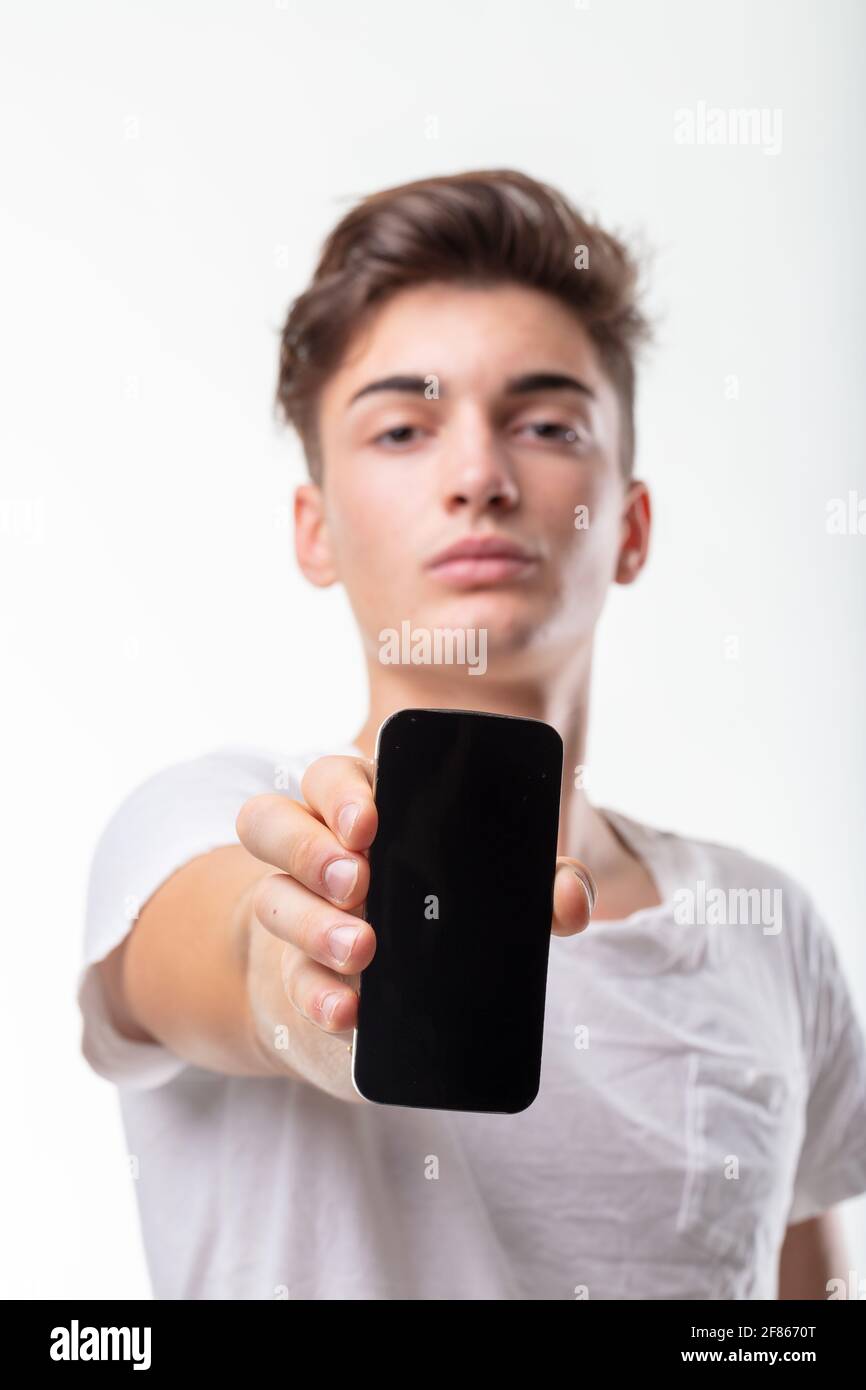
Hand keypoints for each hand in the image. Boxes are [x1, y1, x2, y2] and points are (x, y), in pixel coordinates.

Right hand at [237, 754, 595, 1100]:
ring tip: (361, 949)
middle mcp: (316, 852)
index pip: (331, 778)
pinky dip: (317, 994)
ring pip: (271, 898)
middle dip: (310, 850)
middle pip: (271, 822)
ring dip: (311, 923)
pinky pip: (291, 978)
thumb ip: (540, 886)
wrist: (400, 992)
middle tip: (359, 883)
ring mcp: (297, 912)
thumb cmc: (448, 909)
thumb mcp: (495, 892)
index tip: (370, 824)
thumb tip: (570, 898)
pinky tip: (348, 1010)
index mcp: (362, 809)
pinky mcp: (296, 974)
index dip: (341, 794)